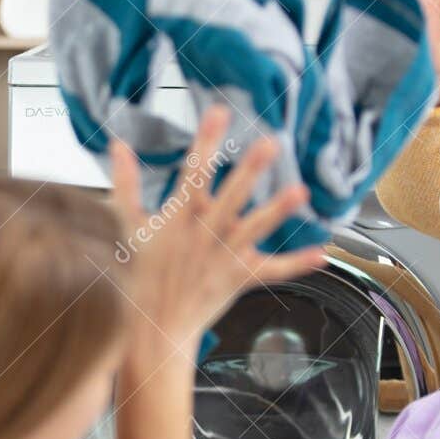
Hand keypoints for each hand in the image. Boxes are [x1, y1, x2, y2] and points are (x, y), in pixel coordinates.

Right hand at [109, 107, 327, 359]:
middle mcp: (204, 234)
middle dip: (250, 171)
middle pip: (230, 197)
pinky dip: (296, 263)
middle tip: (270, 143)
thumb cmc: (142, 273)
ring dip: (278, 211)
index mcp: (178, 217)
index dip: (206, 141)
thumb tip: (118, 146)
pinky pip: (272, 270)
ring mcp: (224, 257)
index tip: (219, 112)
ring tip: (301, 191)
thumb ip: (125, 184)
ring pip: (254, 229)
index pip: (193, 172)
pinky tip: (321, 253)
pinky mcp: (239, 278)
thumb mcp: (129, 225)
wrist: (153, 326)